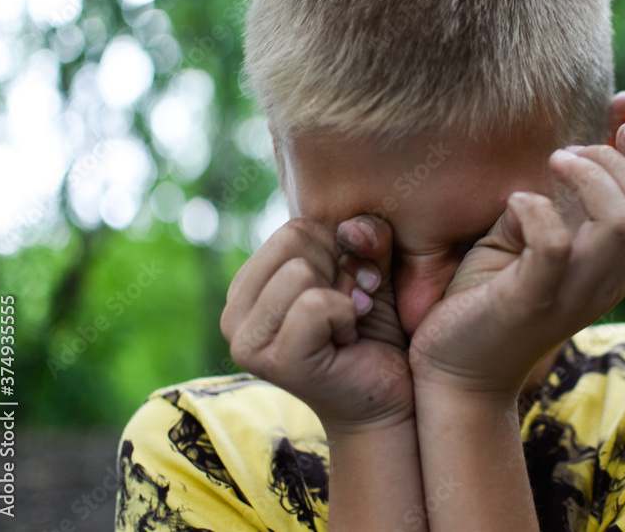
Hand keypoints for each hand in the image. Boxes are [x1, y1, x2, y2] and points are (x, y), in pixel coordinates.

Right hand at [220, 216, 411, 434]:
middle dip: (338, 268)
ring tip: (347, 324)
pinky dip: (345, 314)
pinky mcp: (274, 362)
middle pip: (293, 241)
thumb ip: (366, 238)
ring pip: (300, 270)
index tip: (348, 286)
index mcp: (248, 286)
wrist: (389, 401)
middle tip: (349, 307)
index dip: (337, 250)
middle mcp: (235, 312)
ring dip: (343, 294)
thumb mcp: (370, 271)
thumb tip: (353, 225)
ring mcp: (247, 340)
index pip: (294, 229)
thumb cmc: (375, 333)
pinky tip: (346, 340)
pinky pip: (315, 304)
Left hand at [408, 123, 624, 398]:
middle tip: (564, 155)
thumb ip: (553, 202)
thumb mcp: (527, 237)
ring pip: (621, 224)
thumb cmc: (485, 299)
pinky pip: (555, 247)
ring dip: (588, 177)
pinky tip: (514, 204)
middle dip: (613, 160)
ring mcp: (572, 294)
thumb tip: (567, 148)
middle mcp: (604, 282)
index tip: (616, 123)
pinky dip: (538, 211)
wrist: (455, 374)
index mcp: (611, 266)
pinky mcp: (530, 302)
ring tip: (552, 164)